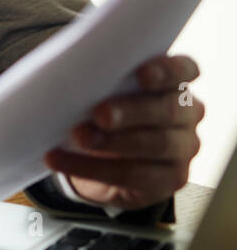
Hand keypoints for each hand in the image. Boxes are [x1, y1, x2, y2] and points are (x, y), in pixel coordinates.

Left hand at [44, 53, 202, 209]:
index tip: (142, 73)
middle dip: (131, 111)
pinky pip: (133, 176)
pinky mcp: (170, 180)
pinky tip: (61, 160)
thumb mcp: (103, 91)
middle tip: (99, 114)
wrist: (102, 157)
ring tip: (80, 136)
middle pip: (168, 110)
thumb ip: (100, 81)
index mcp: (174, 83)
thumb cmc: (103, 109)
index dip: (167, 70)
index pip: (184, 69)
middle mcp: (188, 114)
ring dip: (113, 141)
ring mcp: (183, 149)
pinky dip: (92, 168)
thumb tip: (68, 75)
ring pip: (156, 144)